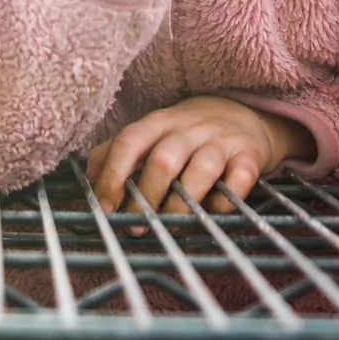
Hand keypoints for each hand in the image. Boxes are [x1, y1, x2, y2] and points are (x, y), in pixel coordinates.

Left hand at [86, 94, 309, 214]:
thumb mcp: (149, 133)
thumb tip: (89, 186)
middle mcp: (188, 128)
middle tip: (137, 226)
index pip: (128, 142)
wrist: (243, 113)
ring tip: (170, 225)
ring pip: (201, 170)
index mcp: (157, 123)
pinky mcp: (249, 155)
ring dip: (182, 204)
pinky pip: (239, 179)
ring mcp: (220, 140)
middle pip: (163, 159)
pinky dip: (226, 200)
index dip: (113, 176)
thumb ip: (114, 153)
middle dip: (147, 197)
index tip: (105, 209)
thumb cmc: (184, 134)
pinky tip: (213, 211)